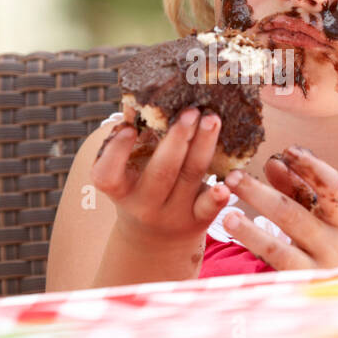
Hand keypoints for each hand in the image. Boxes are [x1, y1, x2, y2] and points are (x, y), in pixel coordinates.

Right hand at [91, 106, 233, 247]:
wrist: (155, 238)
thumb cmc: (138, 188)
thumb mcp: (126, 170)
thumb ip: (129, 138)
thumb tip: (137, 99)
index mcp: (119, 189)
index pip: (107, 174)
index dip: (116, 151)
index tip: (128, 128)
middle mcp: (144, 205)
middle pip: (161, 171)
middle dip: (177, 139)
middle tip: (190, 111)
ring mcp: (172, 215)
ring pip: (190, 178)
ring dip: (203, 146)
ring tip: (212, 119)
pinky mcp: (197, 221)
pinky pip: (210, 207)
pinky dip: (220, 194)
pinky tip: (230, 179)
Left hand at [220, 145, 337, 269]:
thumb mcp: (333, 220)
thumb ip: (301, 190)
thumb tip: (273, 162)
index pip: (333, 190)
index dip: (312, 168)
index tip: (288, 150)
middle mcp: (333, 245)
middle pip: (294, 216)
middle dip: (260, 195)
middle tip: (232, 177)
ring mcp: (318, 271)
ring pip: (281, 250)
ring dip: (251, 231)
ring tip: (228, 216)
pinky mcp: (302, 291)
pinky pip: (275, 279)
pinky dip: (256, 263)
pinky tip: (238, 252)